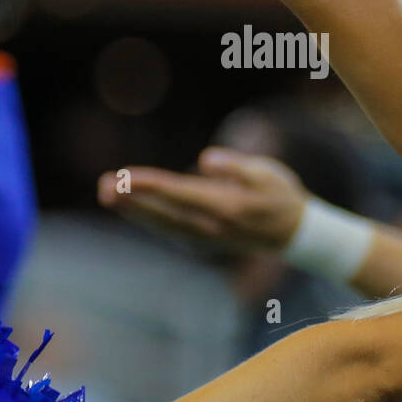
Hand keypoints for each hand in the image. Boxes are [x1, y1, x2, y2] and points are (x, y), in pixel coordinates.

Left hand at [97, 146, 308, 252]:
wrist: (297, 235)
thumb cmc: (282, 196)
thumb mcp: (268, 174)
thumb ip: (236, 167)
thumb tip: (205, 160)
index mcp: (225, 207)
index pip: (178, 194)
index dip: (149, 186)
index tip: (125, 177)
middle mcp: (212, 226)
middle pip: (163, 213)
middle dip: (132, 200)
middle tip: (104, 186)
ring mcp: (207, 237)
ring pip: (162, 224)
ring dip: (134, 211)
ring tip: (107, 194)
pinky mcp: (205, 241)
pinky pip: (170, 230)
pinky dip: (148, 220)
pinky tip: (131, 209)